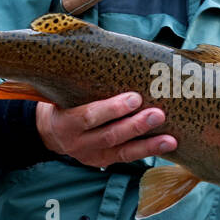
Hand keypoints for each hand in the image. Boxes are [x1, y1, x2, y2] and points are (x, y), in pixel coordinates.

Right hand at [36, 92, 176, 168]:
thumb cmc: (65, 103)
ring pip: (122, 152)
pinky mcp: (103, 162)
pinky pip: (126, 157)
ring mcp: (90, 156)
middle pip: (110, 136)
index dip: (112, 109)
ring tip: (170, 140)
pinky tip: (165, 146)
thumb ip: (86, 82)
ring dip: (148, 145)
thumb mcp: (66, 93)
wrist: (50, 131)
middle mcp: (77, 143)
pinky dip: (147, 151)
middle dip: (136, 126)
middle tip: (158, 114)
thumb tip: (118, 57)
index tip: (135, 98)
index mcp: (65, 122)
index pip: (89, 116)